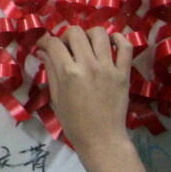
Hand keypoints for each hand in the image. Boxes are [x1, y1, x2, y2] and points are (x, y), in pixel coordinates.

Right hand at [39, 26, 149, 171]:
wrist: (101, 139)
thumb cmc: (74, 122)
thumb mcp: (56, 97)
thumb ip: (51, 70)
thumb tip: (43, 51)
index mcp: (68, 73)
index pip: (54, 43)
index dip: (46, 41)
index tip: (45, 46)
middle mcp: (89, 65)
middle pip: (75, 32)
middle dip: (66, 36)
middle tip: (66, 48)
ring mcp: (109, 68)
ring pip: (99, 34)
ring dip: (89, 35)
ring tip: (87, 46)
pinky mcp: (124, 73)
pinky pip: (126, 47)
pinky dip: (119, 39)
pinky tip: (110, 43)